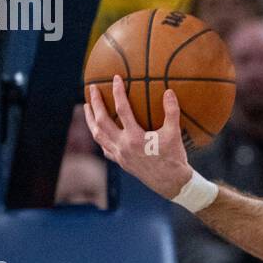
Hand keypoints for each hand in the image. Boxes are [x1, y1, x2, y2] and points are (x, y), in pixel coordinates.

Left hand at [84, 75, 192, 199]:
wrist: (172, 183)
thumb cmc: (175, 158)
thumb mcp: (174, 133)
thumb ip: (171, 111)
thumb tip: (168, 91)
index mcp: (134, 138)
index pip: (122, 110)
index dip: (118, 92)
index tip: (116, 78)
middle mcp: (122, 146)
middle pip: (101, 122)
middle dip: (95, 104)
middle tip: (92, 88)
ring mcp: (119, 155)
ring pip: (98, 135)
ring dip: (90, 120)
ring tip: (87, 107)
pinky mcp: (121, 162)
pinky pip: (104, 147)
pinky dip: (100, 137)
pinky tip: (100, 130)